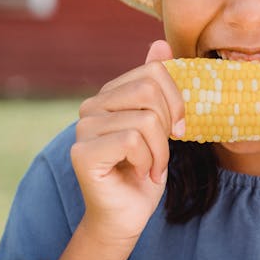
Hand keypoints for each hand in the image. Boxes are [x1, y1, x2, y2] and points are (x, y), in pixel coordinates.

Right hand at [71, 40, 184, 246]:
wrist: (126, 216)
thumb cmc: (144, 171)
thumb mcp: (159, 124)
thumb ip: (156, 85)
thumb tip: (159, 43)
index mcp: (110, 94)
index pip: (154, 71)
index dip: (175, 100)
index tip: (178, 128)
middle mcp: (91, 105)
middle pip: (149, 91)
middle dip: (167, 126)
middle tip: (163, 152)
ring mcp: (83, 128)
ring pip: (144, 120)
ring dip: (160, 151)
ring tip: (151, 166)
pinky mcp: (82, 152)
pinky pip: (132, 140)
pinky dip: (148, 161)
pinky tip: (140, 174)